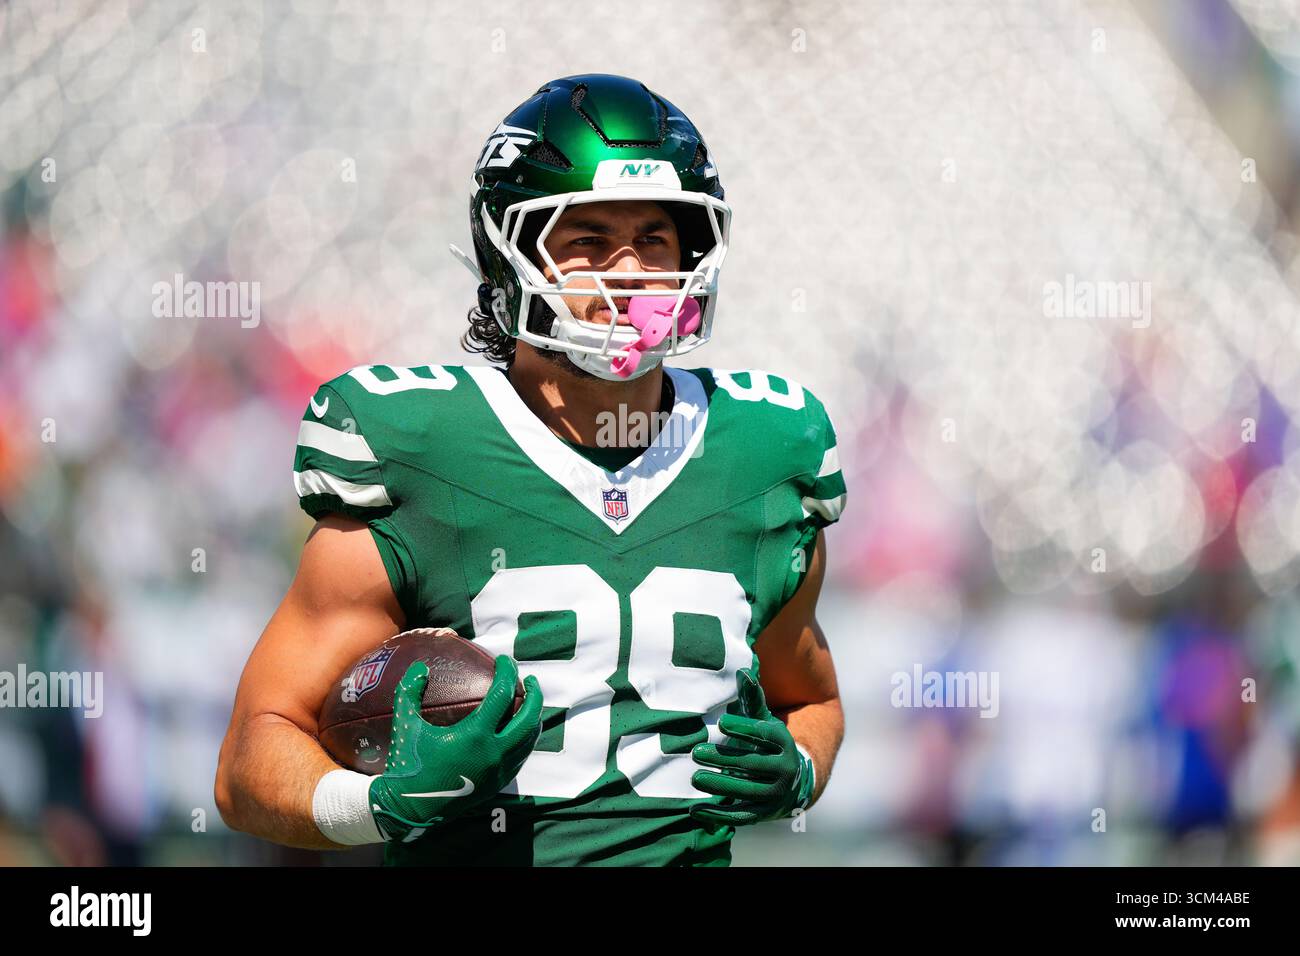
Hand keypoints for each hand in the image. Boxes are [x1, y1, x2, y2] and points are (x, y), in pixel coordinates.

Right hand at [368, 654, 541, 841]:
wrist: (410, 809)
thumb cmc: (407, 765)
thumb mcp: (405, 725)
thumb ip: (409, 691)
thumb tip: (420, 667)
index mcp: (475, 735)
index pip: (502, 694)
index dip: (507, 672)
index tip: (504, 660)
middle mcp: (494, 752)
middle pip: (529, 717)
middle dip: (534, 694)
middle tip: (528, 680)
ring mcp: (499, 770)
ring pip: (529, 739)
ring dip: (533, 717)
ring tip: (528, 703)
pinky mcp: (498, 783)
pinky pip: (521, 757)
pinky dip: (525, 739)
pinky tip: (517, 732)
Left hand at [688, 669, 814, 826]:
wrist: (790, 783)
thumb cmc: (768, 745)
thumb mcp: (764, 722)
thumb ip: (752, 700)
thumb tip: (742, 672)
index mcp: (784, 744)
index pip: (766, 735)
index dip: (745, 729)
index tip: (721, 722)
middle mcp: (784, 770)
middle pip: (753, 765)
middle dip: (724, 759)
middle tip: (696, 752)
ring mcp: (775, 795)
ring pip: (747, 791)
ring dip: (720, 785)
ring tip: (695, 777)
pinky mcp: (763, 814)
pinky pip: (740, 817)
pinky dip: (717, 815)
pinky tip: (695, 811)